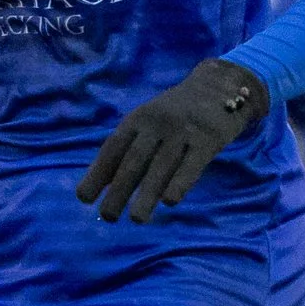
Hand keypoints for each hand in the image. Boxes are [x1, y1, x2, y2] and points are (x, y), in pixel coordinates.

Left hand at [76, 58, 270, 223]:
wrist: (220, 86)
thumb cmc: (176, 114)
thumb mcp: (148, 122)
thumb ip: (129, 148)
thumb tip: (101, 183)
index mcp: (137, 119)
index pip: (113, 148)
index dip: (97, 173)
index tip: (84, 198)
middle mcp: (156, 124)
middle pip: (134, 160)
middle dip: (119, 190)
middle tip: (108, 217)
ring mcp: (182, 131)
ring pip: (161, 165)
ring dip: (147, 194)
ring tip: (136, 219)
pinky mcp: (208, 139)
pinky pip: (192, 164)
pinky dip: (180, 183)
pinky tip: (170, 202)